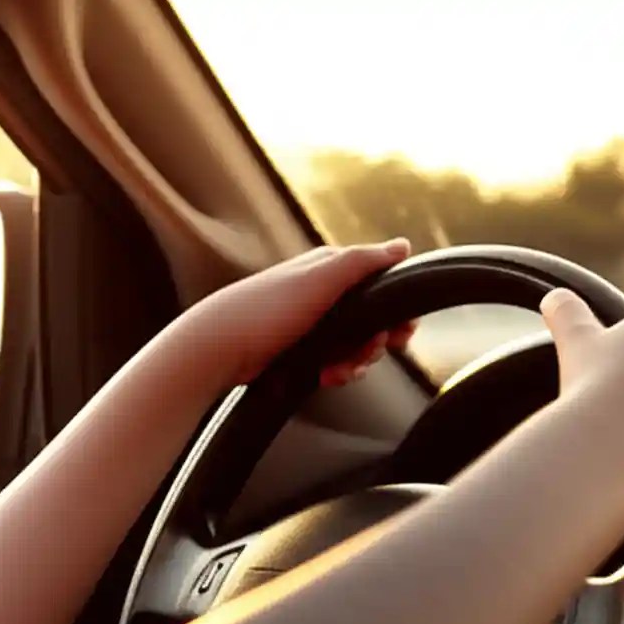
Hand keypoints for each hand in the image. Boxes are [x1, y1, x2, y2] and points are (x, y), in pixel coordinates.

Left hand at [184, 240, 415, 388]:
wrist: (220, 347)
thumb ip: (365, 261)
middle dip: (376, 343)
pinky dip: (339, 371)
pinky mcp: (304, 348)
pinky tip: (326, 377)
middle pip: (376, 320)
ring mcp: (315, 322)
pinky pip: (337, 361)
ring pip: (358, 345)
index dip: (398, 311)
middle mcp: (326, 292)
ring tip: (339, 371)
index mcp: (332, 269)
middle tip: (366, 353)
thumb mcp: (323, 278)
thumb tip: (404, 246)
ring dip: (357, 362)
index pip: (384, 285)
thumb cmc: (268, 308)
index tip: (401, 333)